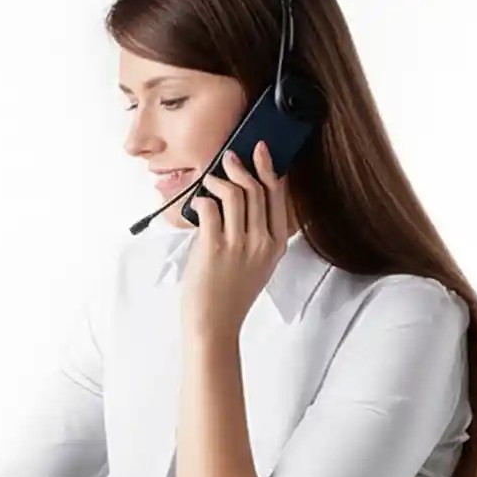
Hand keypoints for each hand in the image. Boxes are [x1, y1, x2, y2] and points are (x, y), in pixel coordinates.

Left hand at [181, 140, 292, 339]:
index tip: (262, 152)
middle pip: (257, 190)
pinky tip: (198, 203)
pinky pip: (210, 209)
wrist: (214, 324)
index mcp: (277, 245)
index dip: (270, 170)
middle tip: (230, 156)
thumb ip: (258, 237)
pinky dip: (203, 200)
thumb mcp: (258, 266)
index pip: (278, 197)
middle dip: (242, 167)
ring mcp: (240, 244)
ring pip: (235, 194)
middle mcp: (262, 242)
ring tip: (209, 179)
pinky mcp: (215, 247)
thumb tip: (243, 203)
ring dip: (219, 180)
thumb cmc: (230, 296)